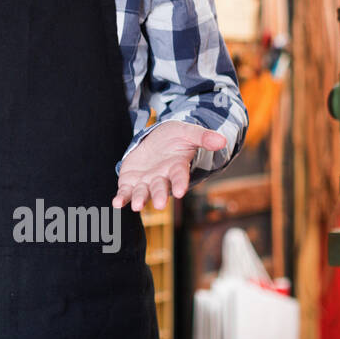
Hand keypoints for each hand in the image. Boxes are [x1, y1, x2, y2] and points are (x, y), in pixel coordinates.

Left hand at [113, 121, 227, 211]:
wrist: (155, 140)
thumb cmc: (174, 137)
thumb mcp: (188, 132)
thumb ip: (203, 137)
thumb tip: (222, 140)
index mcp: (176, 167)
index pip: (180, 176)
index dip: (180, 183)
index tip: (181, 191)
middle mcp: (162, 178)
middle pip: (161, 188)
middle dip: (160, 196)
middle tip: (160, 204)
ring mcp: (145, 181)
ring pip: (143, 193)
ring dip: (139, 199)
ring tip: (137, 206)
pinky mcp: (130, 182)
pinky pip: (126, 192)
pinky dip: (122, 198)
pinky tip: (116, 203)